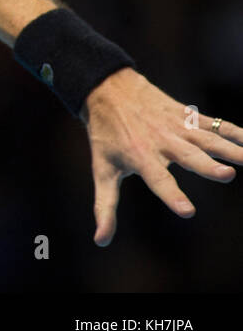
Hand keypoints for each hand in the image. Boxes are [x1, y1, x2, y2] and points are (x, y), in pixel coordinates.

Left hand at [82, 67, 242, 245]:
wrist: (107, 89)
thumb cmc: (105, 136)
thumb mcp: (102, 169)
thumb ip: (105, 206)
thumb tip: (100, 241)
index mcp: (140, 156)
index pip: (158, 180)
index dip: (172, 196)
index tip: (188, 212)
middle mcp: (161, 141)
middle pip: (187, 156)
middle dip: (206, 166)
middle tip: (226, 174)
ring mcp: (176, 127)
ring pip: (207, 139)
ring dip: (230, 149)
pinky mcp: (187, 115)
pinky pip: (215, 124)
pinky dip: (235, 132)